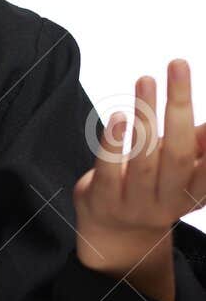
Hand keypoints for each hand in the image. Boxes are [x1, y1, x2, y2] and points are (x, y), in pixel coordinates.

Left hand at [74, 61, 205, 300]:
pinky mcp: (104, 201)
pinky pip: (109, 171)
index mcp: (193, 191)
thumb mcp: (181, 169)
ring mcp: (135, 204)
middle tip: (178, 64)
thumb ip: (200, 144)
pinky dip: (113, 144)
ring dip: (145, 116)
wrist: (115, 236)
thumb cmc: (153, 186)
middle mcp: (168, 201)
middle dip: (179, 106)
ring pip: (143, 160)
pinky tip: (118, 117)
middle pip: (177, 154)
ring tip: (146, 80)